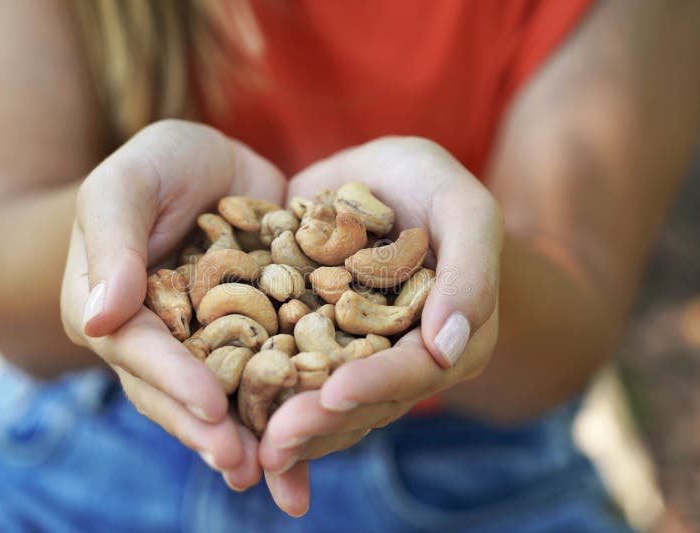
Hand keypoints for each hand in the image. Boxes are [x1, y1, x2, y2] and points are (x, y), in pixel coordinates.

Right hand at [61, 120, 284, 489]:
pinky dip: (290, 406)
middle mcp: (161, 341)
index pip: (140, 352)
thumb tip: (98, 318)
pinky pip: (272, 372)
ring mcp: (211, 344)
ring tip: (281, 475)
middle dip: (212, 431)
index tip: (211, 409)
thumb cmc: (157, 166)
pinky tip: (317, 438)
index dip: (174, 381)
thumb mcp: (125, 186)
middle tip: (246, 466)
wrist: (212, 162)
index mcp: (115, 313)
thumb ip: (113, 245)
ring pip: (227, 396)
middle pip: (181, 392)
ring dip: (252, 436)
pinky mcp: (258, 335)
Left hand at [258, 137, 503, 515]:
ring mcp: (348, 354)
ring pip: (321, 401)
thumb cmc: (430, 185)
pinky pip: (283, 375)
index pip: (415, 371)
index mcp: (446, 339)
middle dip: (320, 421)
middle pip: (362, 400)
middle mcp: (397, 359)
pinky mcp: (306, 338)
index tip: (333, 395)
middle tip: (275, 442)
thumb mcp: (463, 209)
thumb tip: (450, 346)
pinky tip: (230, 425)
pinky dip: (260, 402)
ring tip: (249, 451)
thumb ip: (470, 271)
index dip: (376, 385)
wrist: (376, 175)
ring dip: (286, 427)